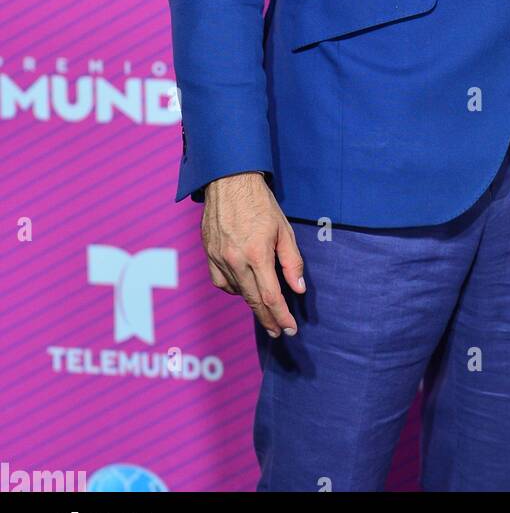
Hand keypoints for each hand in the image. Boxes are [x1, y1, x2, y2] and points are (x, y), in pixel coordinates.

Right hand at [201, 172, 304, 337]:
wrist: (229, 181)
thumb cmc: (261, 203)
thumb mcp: (284, 229)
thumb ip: (292, 261)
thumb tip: (298, 288)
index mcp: (257, 254)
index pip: (270, 296)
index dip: (281, 316)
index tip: (290, 329)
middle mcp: (235, 260)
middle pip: (252, 301)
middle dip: (268, 319)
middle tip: (278, 331)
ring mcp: (218, 259)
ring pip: (237, 292)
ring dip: (252, 302)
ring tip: (265, 305)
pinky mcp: (208, 255)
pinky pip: (221, 282)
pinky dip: (234, 288)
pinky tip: (244, 286)